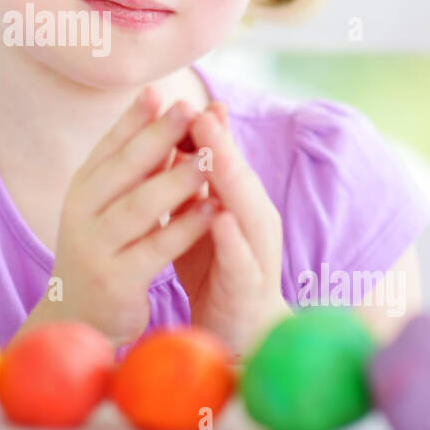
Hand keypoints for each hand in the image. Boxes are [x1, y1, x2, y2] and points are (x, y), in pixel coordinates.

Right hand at [47, 86, 220, 348]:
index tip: (162, 91)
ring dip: (176, 179)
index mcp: (82, 188)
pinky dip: (184, 227)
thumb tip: (165, 118)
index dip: (134, 118)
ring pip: (140, 205)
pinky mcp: (115, 279)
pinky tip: (211, 209)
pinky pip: (154, 248)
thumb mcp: (110, 207)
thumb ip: (135, 170)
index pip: (110, 145)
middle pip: (124, 167)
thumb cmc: (103, 252)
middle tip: (190, 109)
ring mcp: (95, 246)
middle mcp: (80, 212)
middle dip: (158, 136)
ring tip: (209, 156)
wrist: (76, 318)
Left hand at [166, 101, 290, 356]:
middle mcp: (253, 220)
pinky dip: (233, 239)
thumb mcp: (197, 216)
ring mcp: (256, 253)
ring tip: (212, 153)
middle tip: (200, 113)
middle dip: (220, 144)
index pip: (221, 158)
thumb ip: (190, 179)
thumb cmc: (215, 266)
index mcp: (237, 201)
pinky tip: (221, 220)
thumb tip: (173, 132)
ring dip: (231, 181)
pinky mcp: (251, 287)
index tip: (182, 98)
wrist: (235, 331)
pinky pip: (243, 260)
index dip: (204, 129)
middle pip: (238, 176)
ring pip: (247, 210)